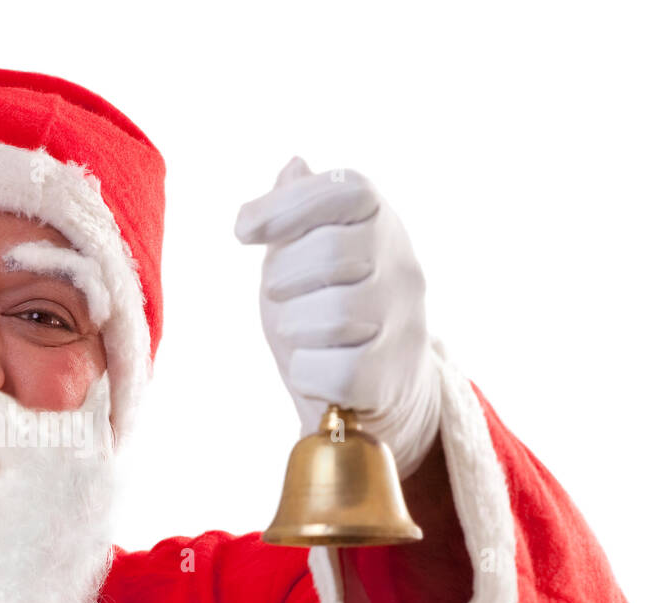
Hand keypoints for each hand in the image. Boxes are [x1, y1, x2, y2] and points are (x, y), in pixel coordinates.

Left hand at [234, 157, 440, 479]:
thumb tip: (295, 165)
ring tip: (302, 333)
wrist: (374, 391)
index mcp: (380, 224)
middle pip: (330, 251)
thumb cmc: (326, 313)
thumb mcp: (304, 256)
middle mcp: (403, 266)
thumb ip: (298, 214)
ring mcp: (406, 321)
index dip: (288, 205)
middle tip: (281, 294)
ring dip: (295, 327)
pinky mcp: (394, 375)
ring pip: (334, 314)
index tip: (244, 231)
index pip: (346, 190)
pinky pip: (335, 370)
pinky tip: (315, 369)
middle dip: (284, 276)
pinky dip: (307, 372)